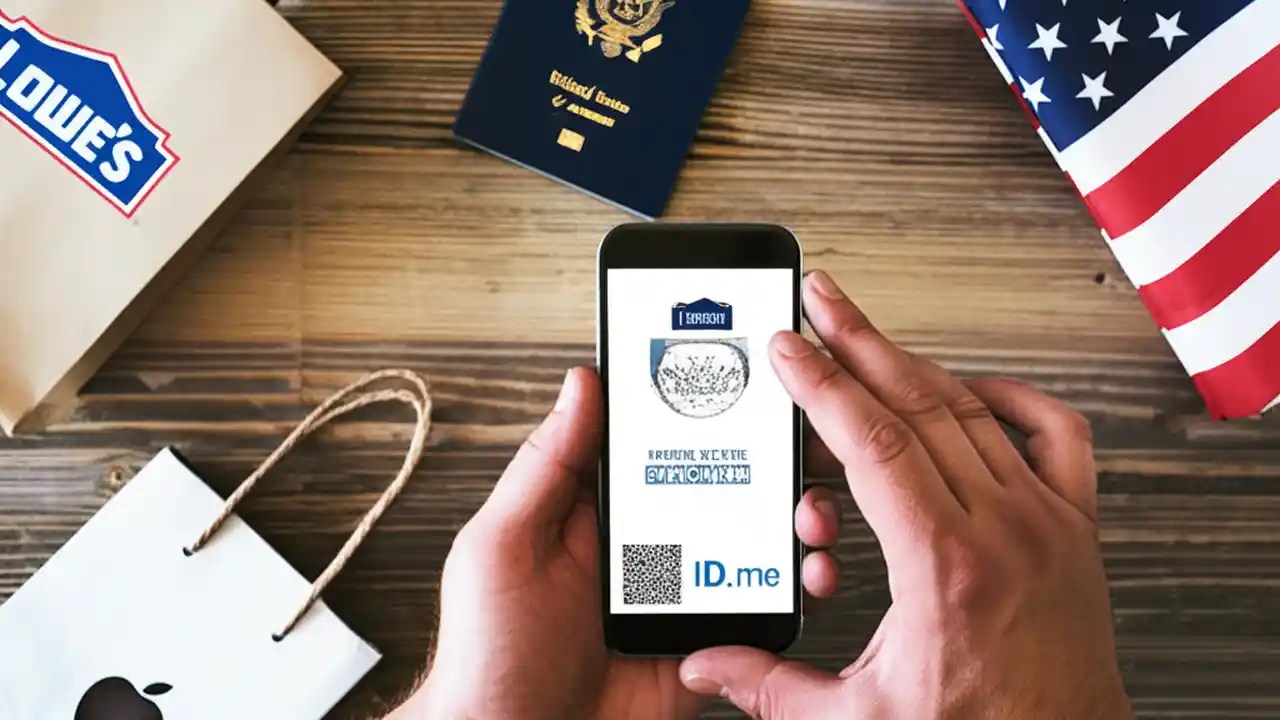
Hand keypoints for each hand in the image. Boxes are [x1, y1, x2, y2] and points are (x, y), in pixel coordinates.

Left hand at [390, 367, 842, 719]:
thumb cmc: (488, 656)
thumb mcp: (501, 546)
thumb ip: (544, 467)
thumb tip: (581, 385)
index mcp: (592, 508)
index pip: (651, 438)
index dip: (695, 404)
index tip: (744, 370)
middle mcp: (642, 540)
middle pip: (717, 480)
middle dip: (766, 458)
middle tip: (804, 439)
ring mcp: (678, 588)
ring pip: (751, 538)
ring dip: (791, 518)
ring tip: (811, 511)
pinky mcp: (705, 638)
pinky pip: (760, 605)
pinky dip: (794, 587)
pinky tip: (809, 572)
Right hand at [679, 270, 1131, 718]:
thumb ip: (770, 685)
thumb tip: (707, 662)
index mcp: (946, 569)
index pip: (874, 445)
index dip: (822, 386)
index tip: (791, 347)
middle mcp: (1004, 531)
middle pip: (920, 404)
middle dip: (858, 342)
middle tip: (821, 300)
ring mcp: (1046, 521)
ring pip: (973, 410)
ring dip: (912, 365)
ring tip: (866, 337)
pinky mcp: (1073, 527)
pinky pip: (1052, 434)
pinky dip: (1008, 398)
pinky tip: (970, 389)